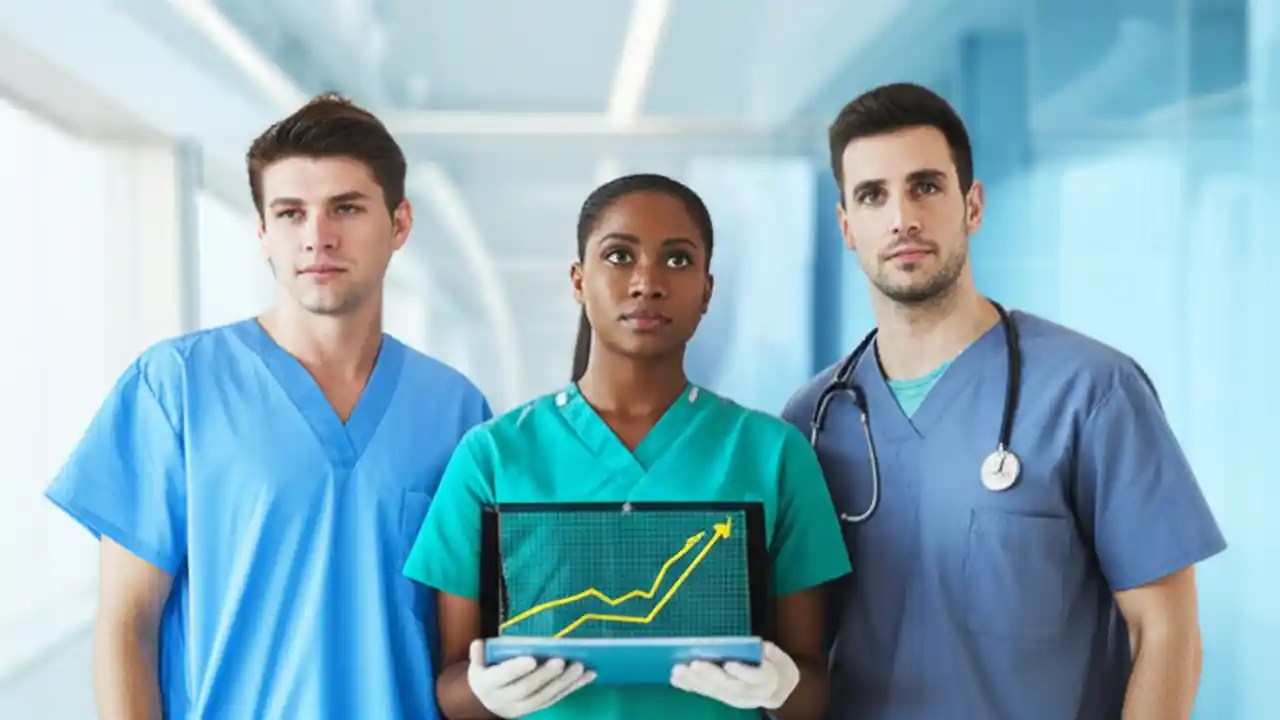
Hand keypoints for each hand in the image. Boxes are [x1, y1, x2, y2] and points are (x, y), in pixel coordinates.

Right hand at [466, 640, 594, 717]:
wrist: (487, 701)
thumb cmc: (486, 674)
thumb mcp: (477, 665)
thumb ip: (478, 655)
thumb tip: (478, 643)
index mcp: (488, 686)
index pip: (503, 678)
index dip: (516, 669)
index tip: (531, 659)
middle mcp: (506, 700)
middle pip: (527, 689)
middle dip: (545, 676)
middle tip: (561, 660)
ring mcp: (523, 707)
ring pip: (546, 697)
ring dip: (564, 683)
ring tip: (580, 667)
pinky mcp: (538, 709)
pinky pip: (557, 699)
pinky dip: (573, 687)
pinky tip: (588, 676)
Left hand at [670, 641, 799, 710]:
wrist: (779, 690)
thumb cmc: (776, 667)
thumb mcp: (780, 658)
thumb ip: (771, 653)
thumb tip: (761, 648)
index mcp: (767, 681)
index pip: (755, 678)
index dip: (742, 672)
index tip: (729, 663)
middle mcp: (751, 694)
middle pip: (731, 687)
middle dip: (711, 676)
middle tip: (694, 664)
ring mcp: (736, 699)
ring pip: (716, 692)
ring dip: (695, 681)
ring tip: (678, 671)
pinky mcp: (724, 699)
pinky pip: (707, 694)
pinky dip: (690, 686)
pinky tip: (676, 679)